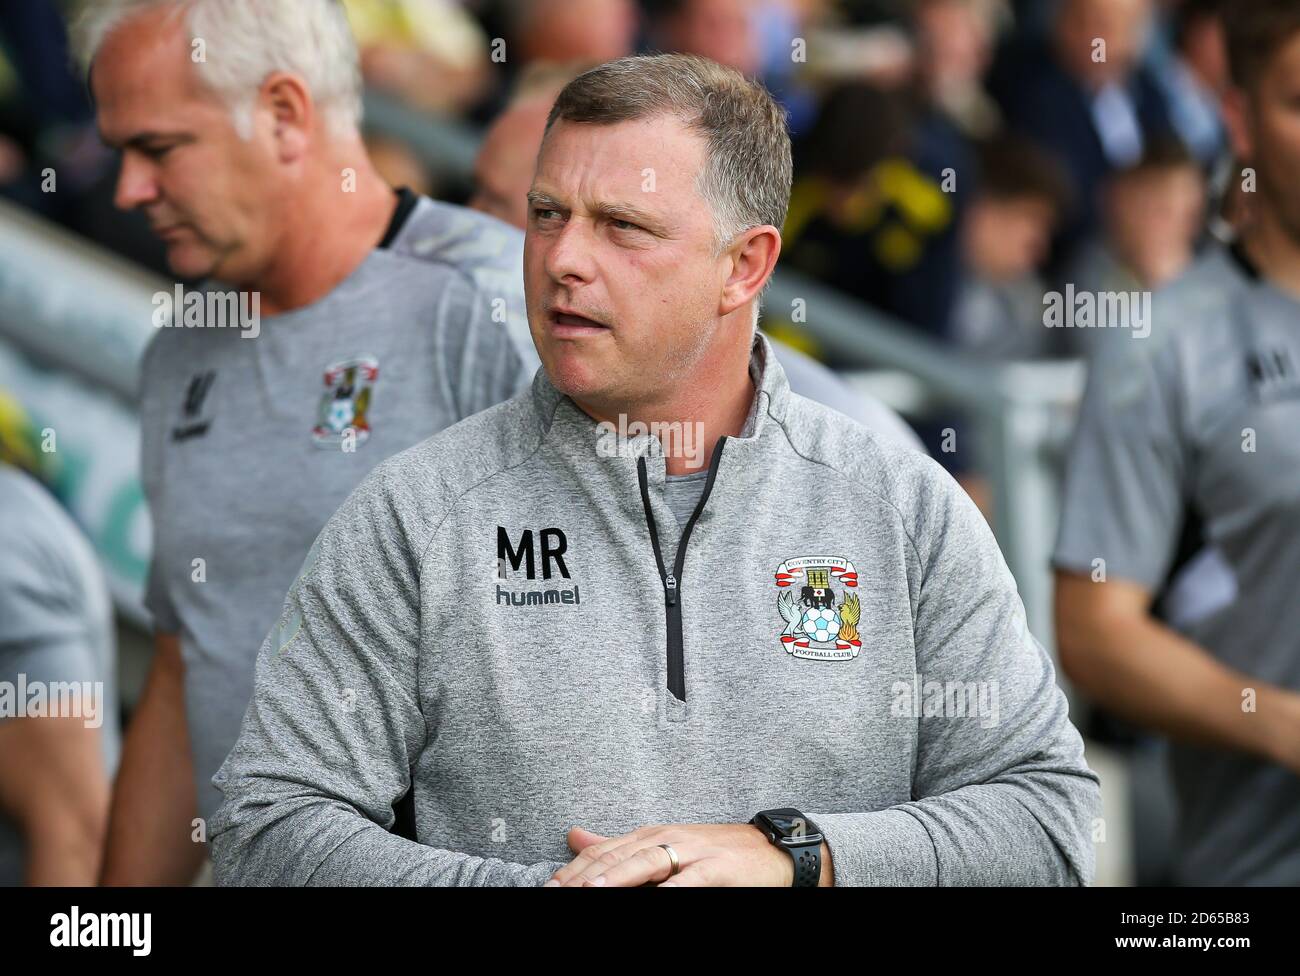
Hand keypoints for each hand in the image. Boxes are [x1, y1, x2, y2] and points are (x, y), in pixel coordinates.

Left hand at [545, 823, 832, 886]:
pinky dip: (668, 889)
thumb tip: (574, 836)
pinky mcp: (714, 871)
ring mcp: (690, 854)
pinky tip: (654, 895)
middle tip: (558, 892)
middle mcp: (665, 839)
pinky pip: (686, 883)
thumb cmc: (715, 851)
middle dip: (584, 877)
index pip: (603, 852)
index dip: (574, 870)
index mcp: (650, 834)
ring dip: (616, 878)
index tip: (549, 887)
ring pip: (645, 864)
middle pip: (616, 858)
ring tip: (591, 891)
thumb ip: (618, 845)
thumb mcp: (664, 842)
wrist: (771, 850)